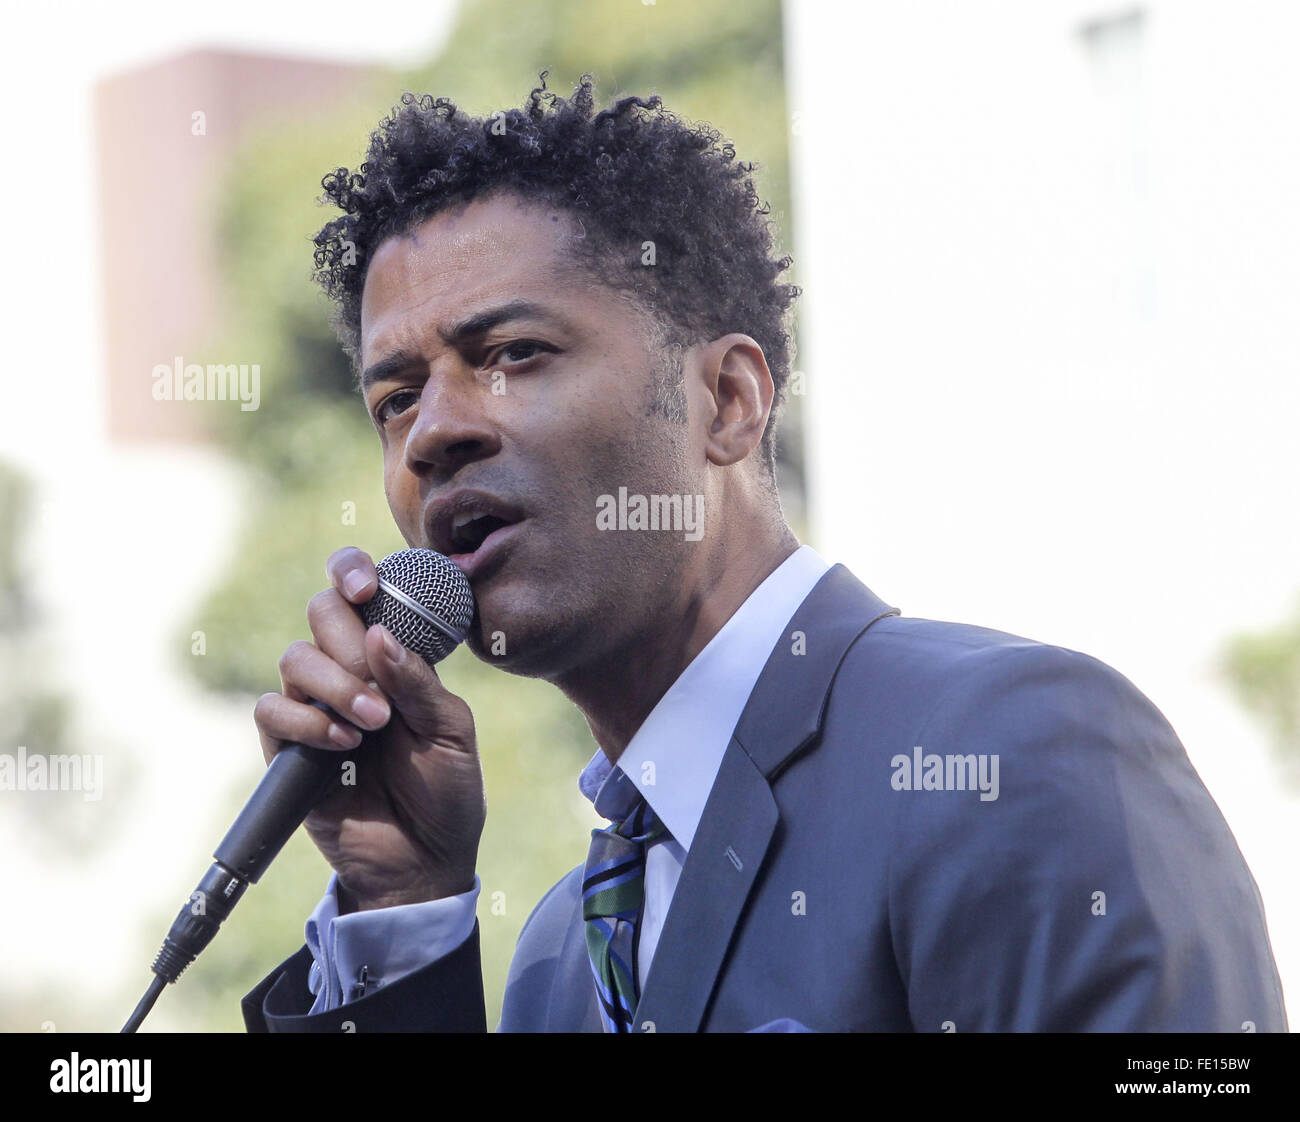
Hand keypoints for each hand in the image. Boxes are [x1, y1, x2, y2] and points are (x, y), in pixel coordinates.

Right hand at [252, 547, 484, 911]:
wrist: (425, 860)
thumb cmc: (445, 791)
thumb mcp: (451, 732)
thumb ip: (418, 683)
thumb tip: (379, 634)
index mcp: (392, 655)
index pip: (359, 593)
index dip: (352, 572)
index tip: (365, 587)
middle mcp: (350, 671)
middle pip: (321, 614)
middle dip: (348, 639)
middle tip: (381, 684)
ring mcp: (316, 706)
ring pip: (295, 658)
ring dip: (336, 684)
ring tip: (374, 723)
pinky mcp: (287, 747)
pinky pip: (271, 710)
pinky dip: (307, 721)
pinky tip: (344, 746)